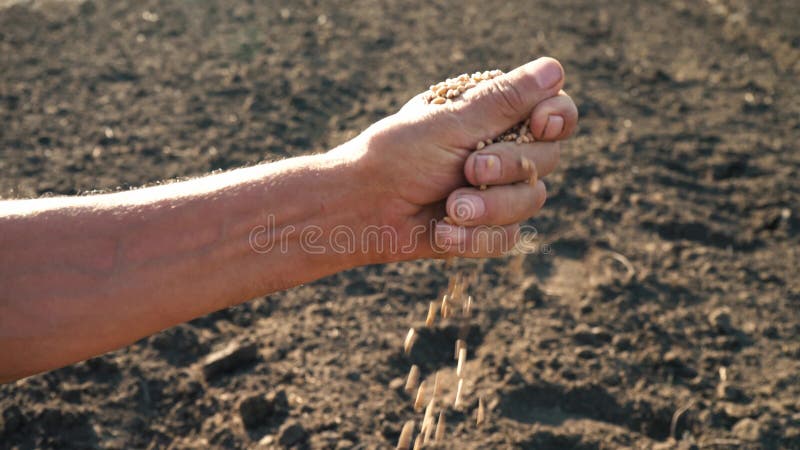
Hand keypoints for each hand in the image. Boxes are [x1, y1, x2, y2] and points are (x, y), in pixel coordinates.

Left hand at [340, 57, 577, 260]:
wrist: (363, 210)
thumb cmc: (398, 156)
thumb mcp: (451, 124)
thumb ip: (504, 102)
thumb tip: (555, 68)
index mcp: (496, 115)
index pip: (555, 112)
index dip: (558, 118)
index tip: (540, 125)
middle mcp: (503, 150)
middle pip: (548, 158)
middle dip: (509, 167)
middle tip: (469, 169)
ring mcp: (498, 191)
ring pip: (531, 201)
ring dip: (491, 207)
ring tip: (451, 208)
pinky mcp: (487, 228)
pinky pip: (508, 237)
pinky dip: (475, 237)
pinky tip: (443, 232)